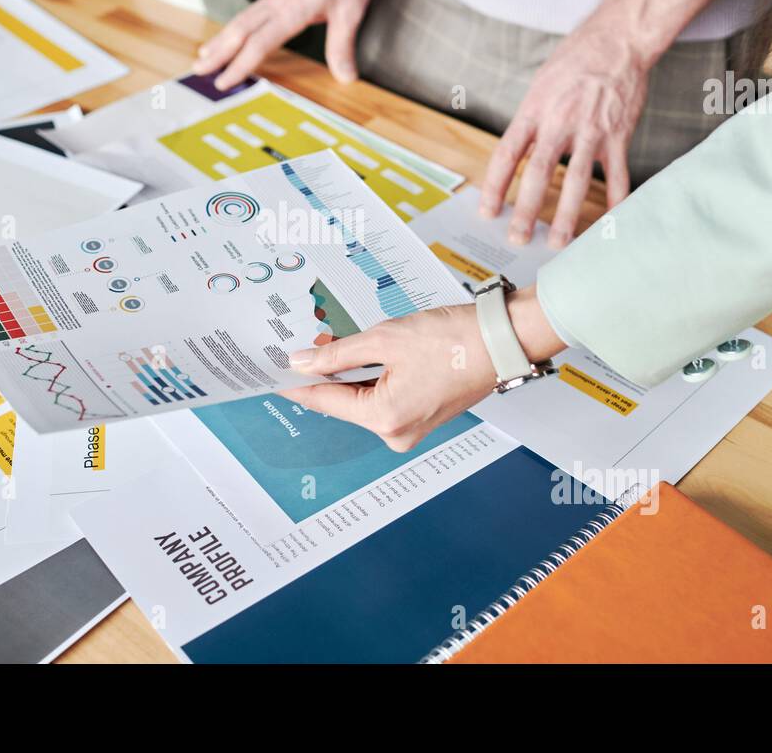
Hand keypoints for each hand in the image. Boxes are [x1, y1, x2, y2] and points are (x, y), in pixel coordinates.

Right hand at [193, 0, 371, 89]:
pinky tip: (232, 37)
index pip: (260, 42)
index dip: (241, 64)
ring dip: (221, 40)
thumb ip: (342, 45)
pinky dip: (236, 28)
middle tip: (197, 71)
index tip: (225, 82)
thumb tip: (344, 77)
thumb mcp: (351, 9)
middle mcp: (278, 1)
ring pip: (241, 20)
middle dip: (217, 52)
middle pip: (239, 29)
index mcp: (293, 8)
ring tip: (204, 57)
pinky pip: (251, 13)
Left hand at [282, 289, 564, 450]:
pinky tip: (360, 356)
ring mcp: (409, 428)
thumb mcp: (384, 339)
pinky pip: (383, 399)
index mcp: (384, 418)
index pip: (324, 400)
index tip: (272, 371)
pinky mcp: (421, 417)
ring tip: (331, 343)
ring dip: (347, 374)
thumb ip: (337, 353)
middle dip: (324, 373)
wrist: (500, 341)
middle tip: (304, 345)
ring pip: (362, 400)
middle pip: (343, 402)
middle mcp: (395, 432)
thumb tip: (301, 362)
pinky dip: (370, 379)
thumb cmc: (452, 339)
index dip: (296, 382)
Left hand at [479, 23, 650, 248]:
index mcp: (534, 110)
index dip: (495, 186)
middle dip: (526, 210)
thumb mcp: (540, 85)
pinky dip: (615, 200)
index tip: (488, 211)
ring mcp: (591, 130)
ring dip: (565, 215)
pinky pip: (616, 174)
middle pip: (538, 174)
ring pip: (576, 180)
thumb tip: (518, 154)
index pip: (507, 154)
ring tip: (558, 242)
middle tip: (517, 238)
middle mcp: (560, 122)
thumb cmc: (576, 60)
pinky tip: (610, 221)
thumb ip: (530, 121)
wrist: (618, 39)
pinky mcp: (618, 134)